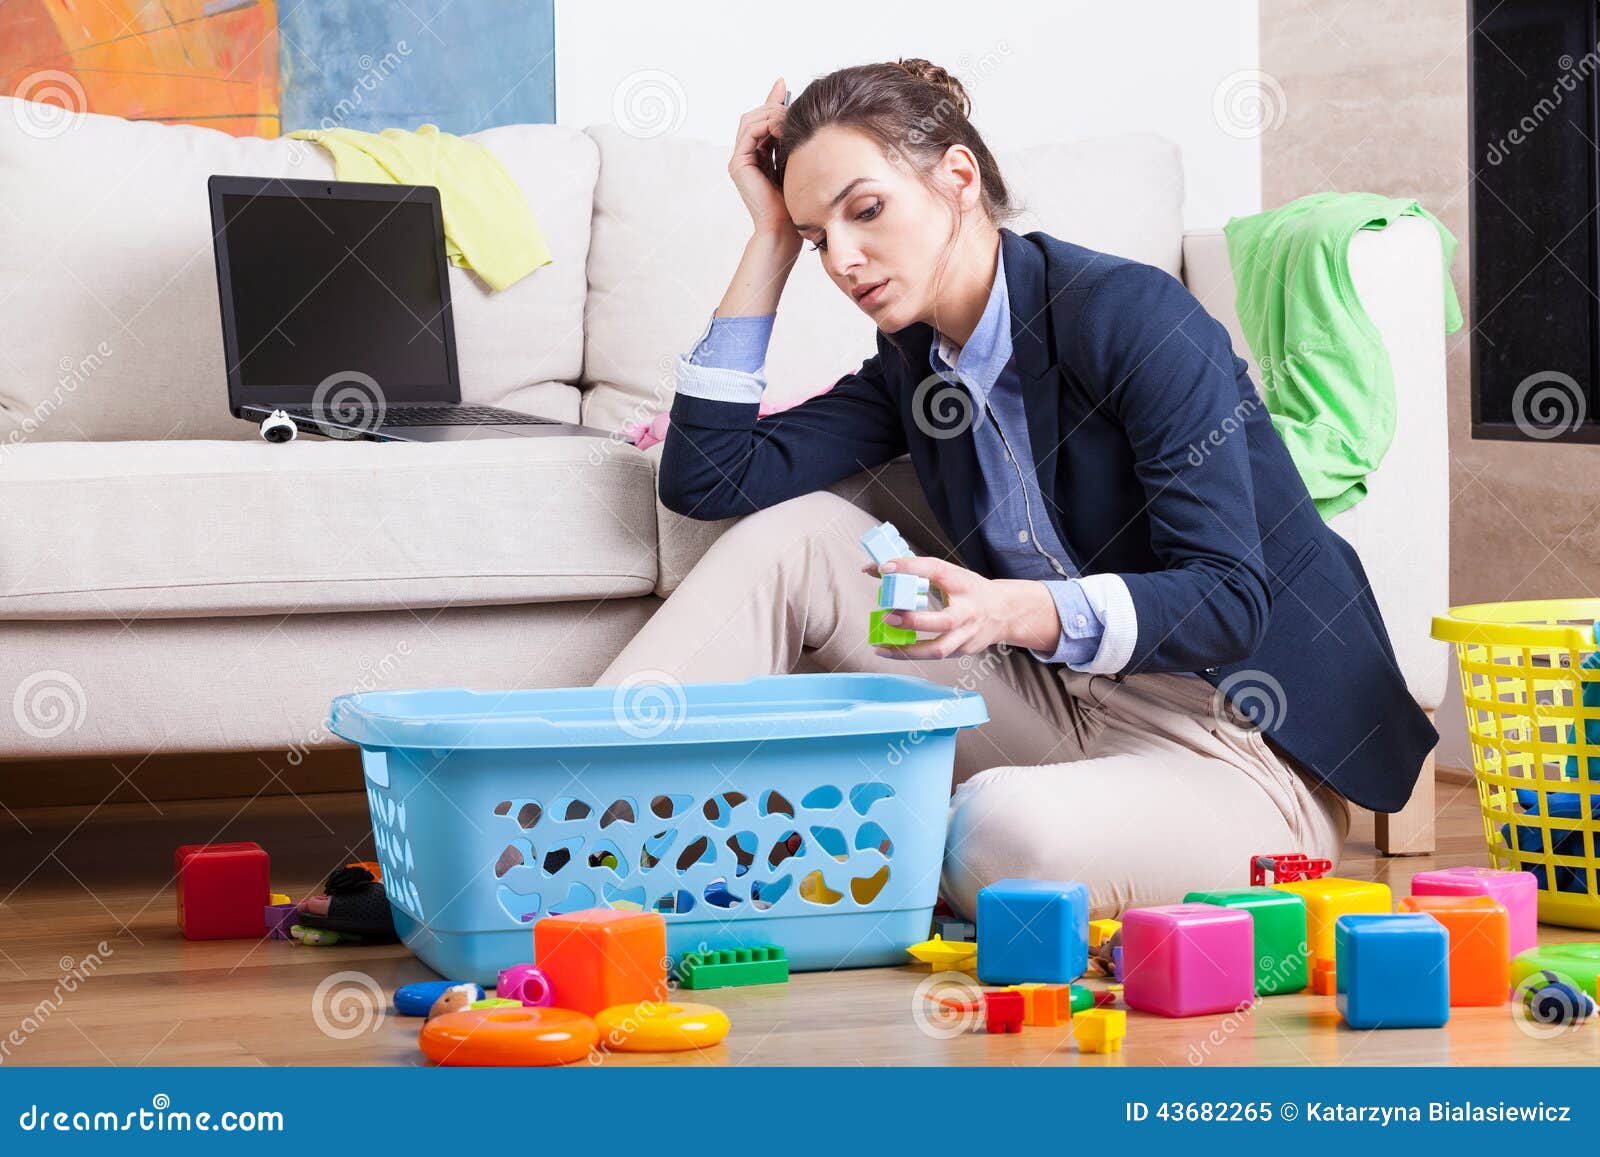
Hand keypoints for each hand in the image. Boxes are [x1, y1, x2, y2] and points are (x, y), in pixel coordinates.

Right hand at [729, 78, 798, 244]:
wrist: (786, 227)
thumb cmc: (796, 199)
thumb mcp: (797, 158)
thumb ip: (792, 137)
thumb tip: (801, 111)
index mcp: (758, 154)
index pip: (762, 118)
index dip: (772, 100)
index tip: (784, 84)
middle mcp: (745, 155)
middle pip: (754, 115)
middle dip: (774, 107)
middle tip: (792, 108)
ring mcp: (739, 159)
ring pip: (750, 120)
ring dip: (771, 114)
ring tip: (788, 119)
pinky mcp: (738, 164)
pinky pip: (749, 132)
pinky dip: (766, 125)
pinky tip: (782, 129)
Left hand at [868, 556, 1063, 659]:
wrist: (1004, 611)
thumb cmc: (969, 590)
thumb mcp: (949, 575)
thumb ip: (915, 572)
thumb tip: (872, 569)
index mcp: (962, 583)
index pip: (936, 570)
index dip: (910, 567)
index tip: (885, 568)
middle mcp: (968, 609)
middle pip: (944, 621)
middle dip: (914, 621)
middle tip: (888, 616)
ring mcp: (967, 633)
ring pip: (940, 649)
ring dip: (910, 650)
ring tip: (883, 647)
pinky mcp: (964, 649)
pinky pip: (936, 656)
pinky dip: (913, 655)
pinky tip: (894, 652)